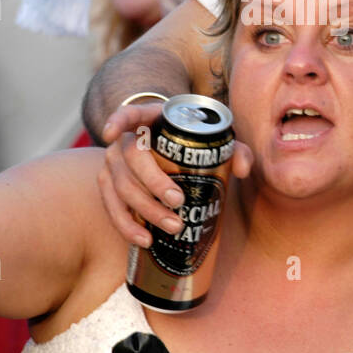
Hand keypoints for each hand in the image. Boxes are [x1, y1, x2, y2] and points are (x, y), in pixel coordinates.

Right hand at [97, 103, 253, 247]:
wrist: (169, 156)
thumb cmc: (192, 145)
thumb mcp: (214, 141)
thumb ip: (234, 149)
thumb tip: (242, 169)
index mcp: (148, 120)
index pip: (128, 113)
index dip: (117, 121)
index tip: (112, 133)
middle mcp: (124, 141)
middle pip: (131, 157)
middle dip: (153, 180)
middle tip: (178, 201)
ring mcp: (114, 165)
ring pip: (121, 186)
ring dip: (145, 209)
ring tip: (173, 226)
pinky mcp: (110, 188)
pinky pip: (113, 208)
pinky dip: (127, 226)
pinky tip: (145, 239)